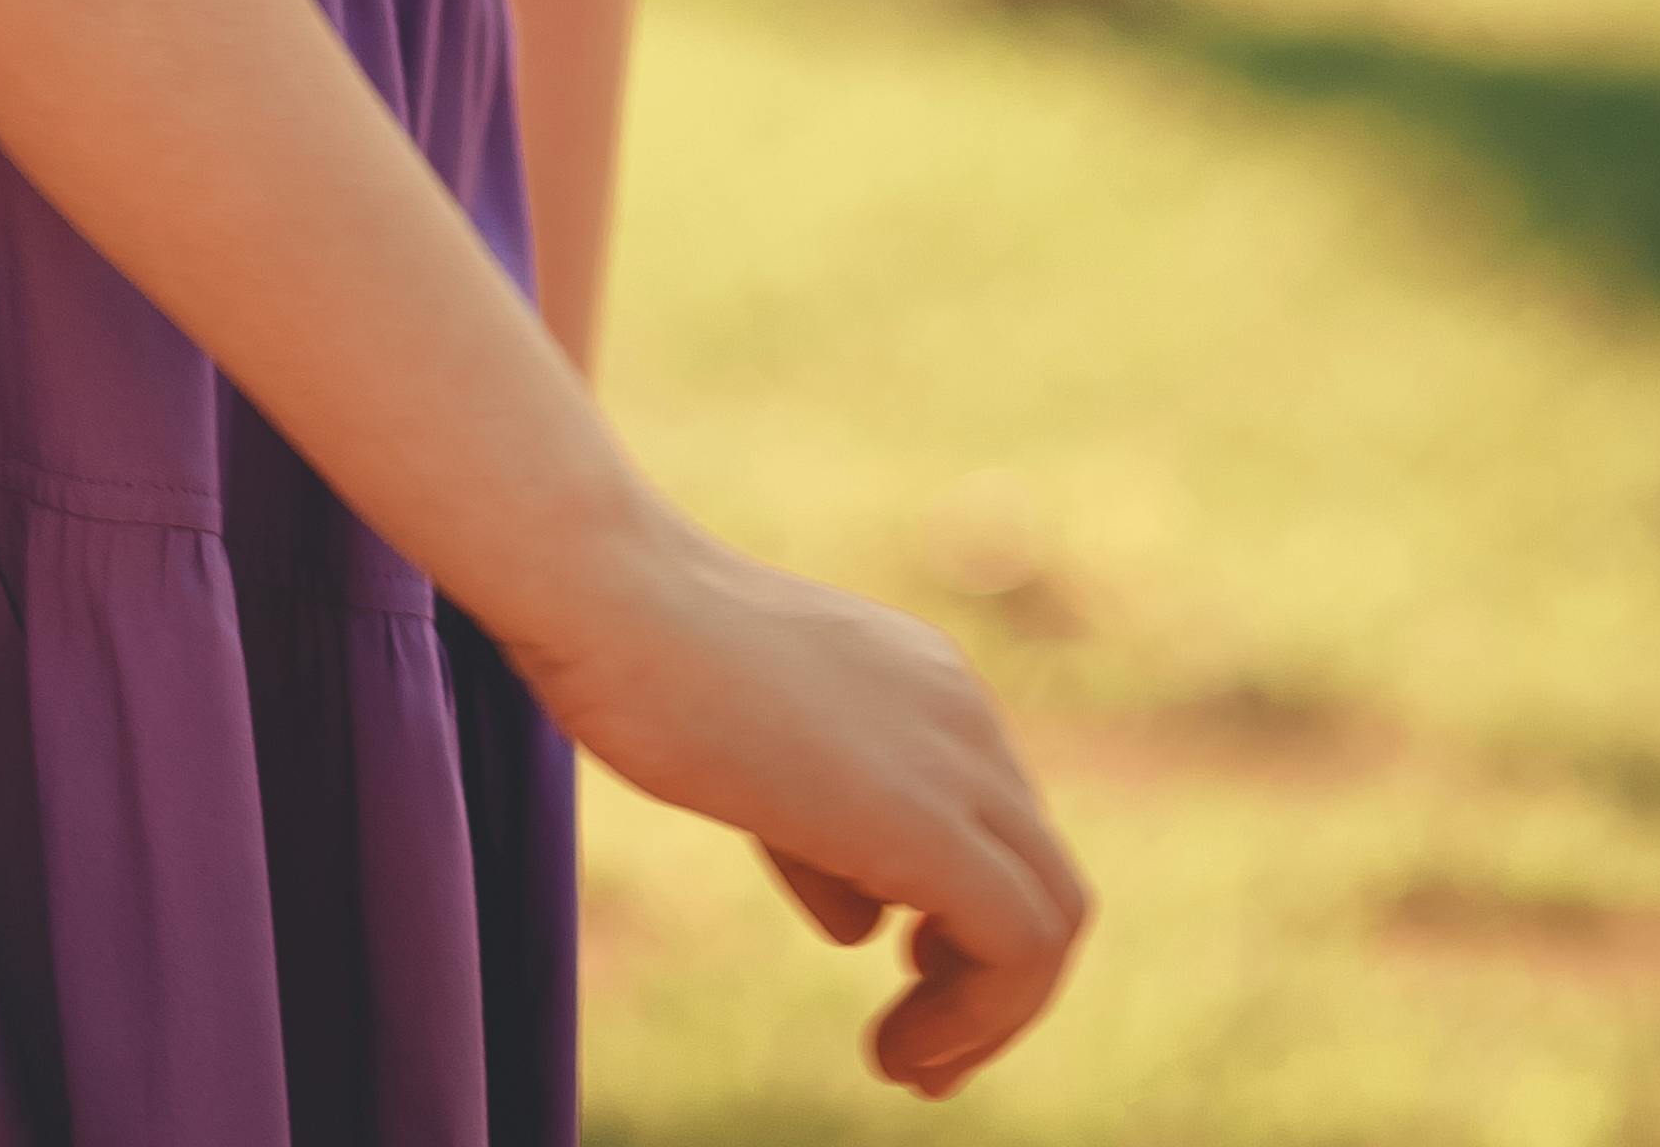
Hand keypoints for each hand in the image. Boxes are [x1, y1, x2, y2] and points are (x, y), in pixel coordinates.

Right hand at [516, 513, 1088, 1095]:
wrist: (608, 595)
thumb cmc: (642, 656)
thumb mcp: (754, 747)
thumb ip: (821, 826)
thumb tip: (865, 922)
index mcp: (922, 680)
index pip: (993, 824)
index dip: (963, 920)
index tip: (902, 981)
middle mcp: (962, 711)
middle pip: (1038, 874)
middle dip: (989, 983)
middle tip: (917, 1051)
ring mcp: (958, 759)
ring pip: (1051, 916)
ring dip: (991, 1017)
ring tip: (906, 1064)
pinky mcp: (933, 824)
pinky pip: (1023, 947)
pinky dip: (981, 1019)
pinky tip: (899, 1048)